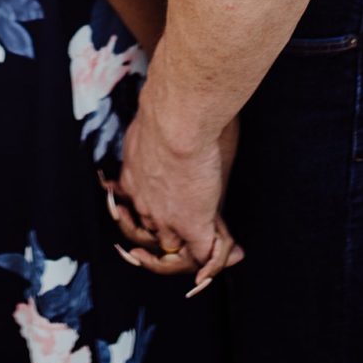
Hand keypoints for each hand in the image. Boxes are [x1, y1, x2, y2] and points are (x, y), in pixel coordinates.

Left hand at [109, 105, 243, 285]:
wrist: (176, 122)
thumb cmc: (165, 113)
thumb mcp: (148, 122)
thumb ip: (154, 122)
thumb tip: (162, 103)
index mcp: (132, 177)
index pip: (136, 204)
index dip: (149, 208)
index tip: (160, 203)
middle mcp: (145, 203)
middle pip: (152, 231)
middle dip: (168, 233)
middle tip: (182, 231)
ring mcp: (168, 218)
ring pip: (175, 248)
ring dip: (190, 248)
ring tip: (208, 245)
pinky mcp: (193, 224)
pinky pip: (205, 254)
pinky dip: (215, 259)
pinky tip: (230, 256)